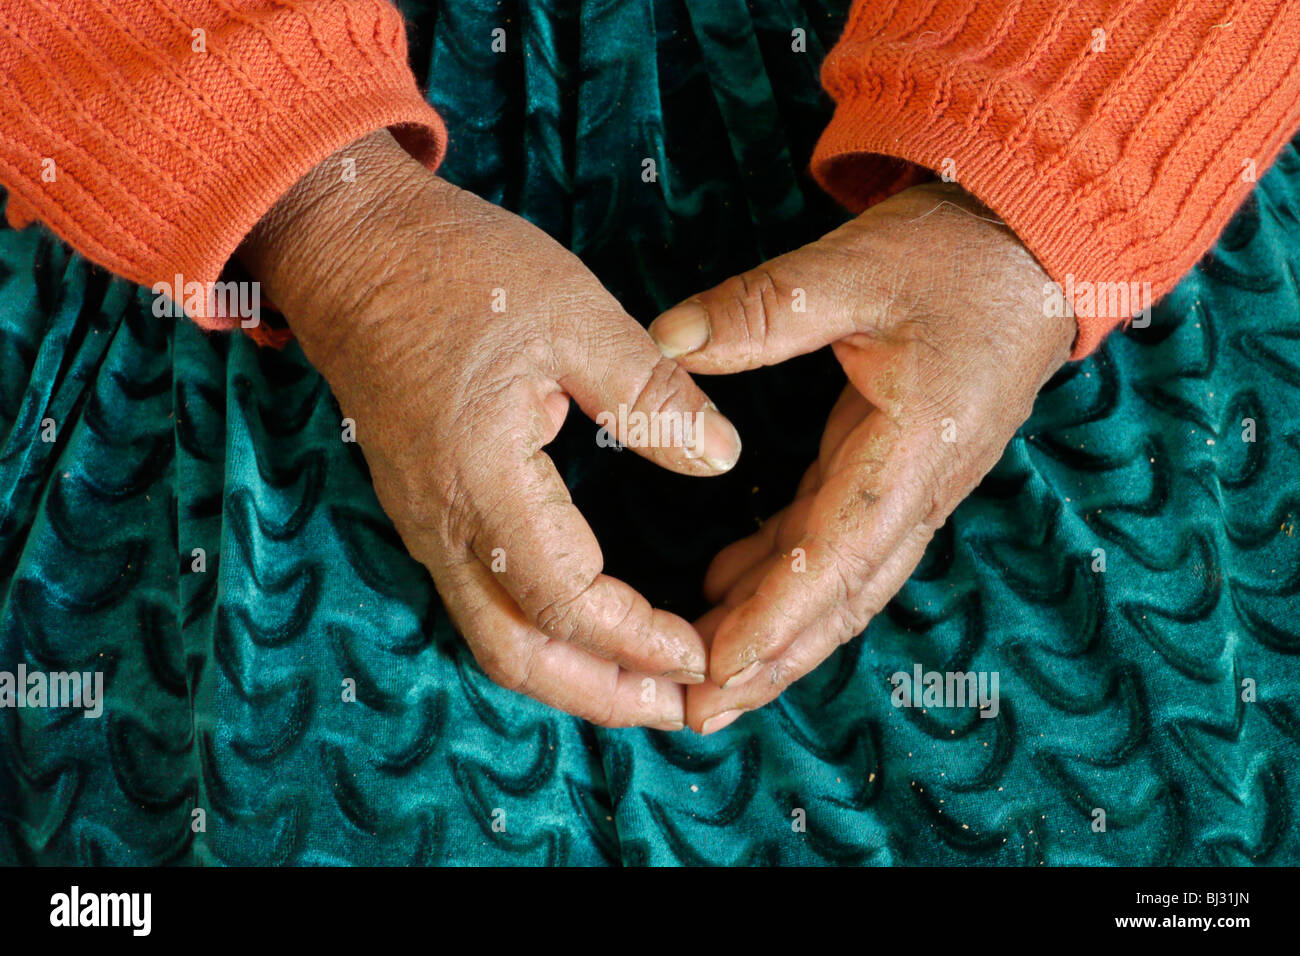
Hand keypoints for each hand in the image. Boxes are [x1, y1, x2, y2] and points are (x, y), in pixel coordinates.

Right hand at [239, 131, 741, 728]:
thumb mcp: (574, 313)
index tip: (705, 652)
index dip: (641, 640)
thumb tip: (721, 456)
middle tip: (682, 708)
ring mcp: (427, 522)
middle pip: (519, 655)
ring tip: (645, 686)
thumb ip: (650, 394)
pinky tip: (590, 626)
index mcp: (483, 480)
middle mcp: (444, 523)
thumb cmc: (457, 269)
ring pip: (496, 637)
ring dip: (573, 674)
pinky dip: (544, 636)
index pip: (568, 601)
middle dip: (605, 694)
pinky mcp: (427, 509)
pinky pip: (483, 602)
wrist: (349, 245)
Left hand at [649, 182, 1075, 732]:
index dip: (776, 617)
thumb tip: (666, 339)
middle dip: (772, 661)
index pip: (836, 554)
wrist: (1031, 253)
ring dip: (778, 636)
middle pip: (841, 598)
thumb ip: (762, 309)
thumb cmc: (955, 257)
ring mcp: (912, 487)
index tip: (716, 667)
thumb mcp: (855, 269)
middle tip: (699, 713)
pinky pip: (838, 545)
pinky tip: (726, 587)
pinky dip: (785, 579)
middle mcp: (919, 488)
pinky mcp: (895, 474)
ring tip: (705, 677)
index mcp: (915, 449)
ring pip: (840, 585)